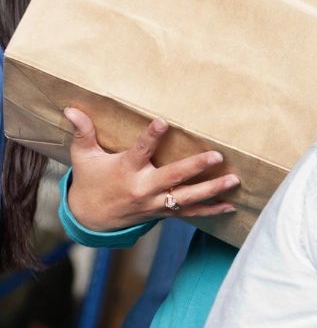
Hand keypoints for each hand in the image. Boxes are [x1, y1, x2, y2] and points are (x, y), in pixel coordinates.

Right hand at [63, 108, 238, 230]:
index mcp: (126, 170)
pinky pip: (190, 213)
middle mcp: (143, 188)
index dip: (151, 136)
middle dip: (195, 166)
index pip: (140, 151)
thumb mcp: (84, 157)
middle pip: (173, 177)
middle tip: (216, 156)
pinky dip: (210, 210)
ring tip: (234, 180)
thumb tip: (71, 109)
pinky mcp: (163, 213)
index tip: (163, 122)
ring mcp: (155, 203)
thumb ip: (83, 133)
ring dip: (212, 189)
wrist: (92, 218)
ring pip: (187, 197)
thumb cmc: (91, 180)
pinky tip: (230, 206)